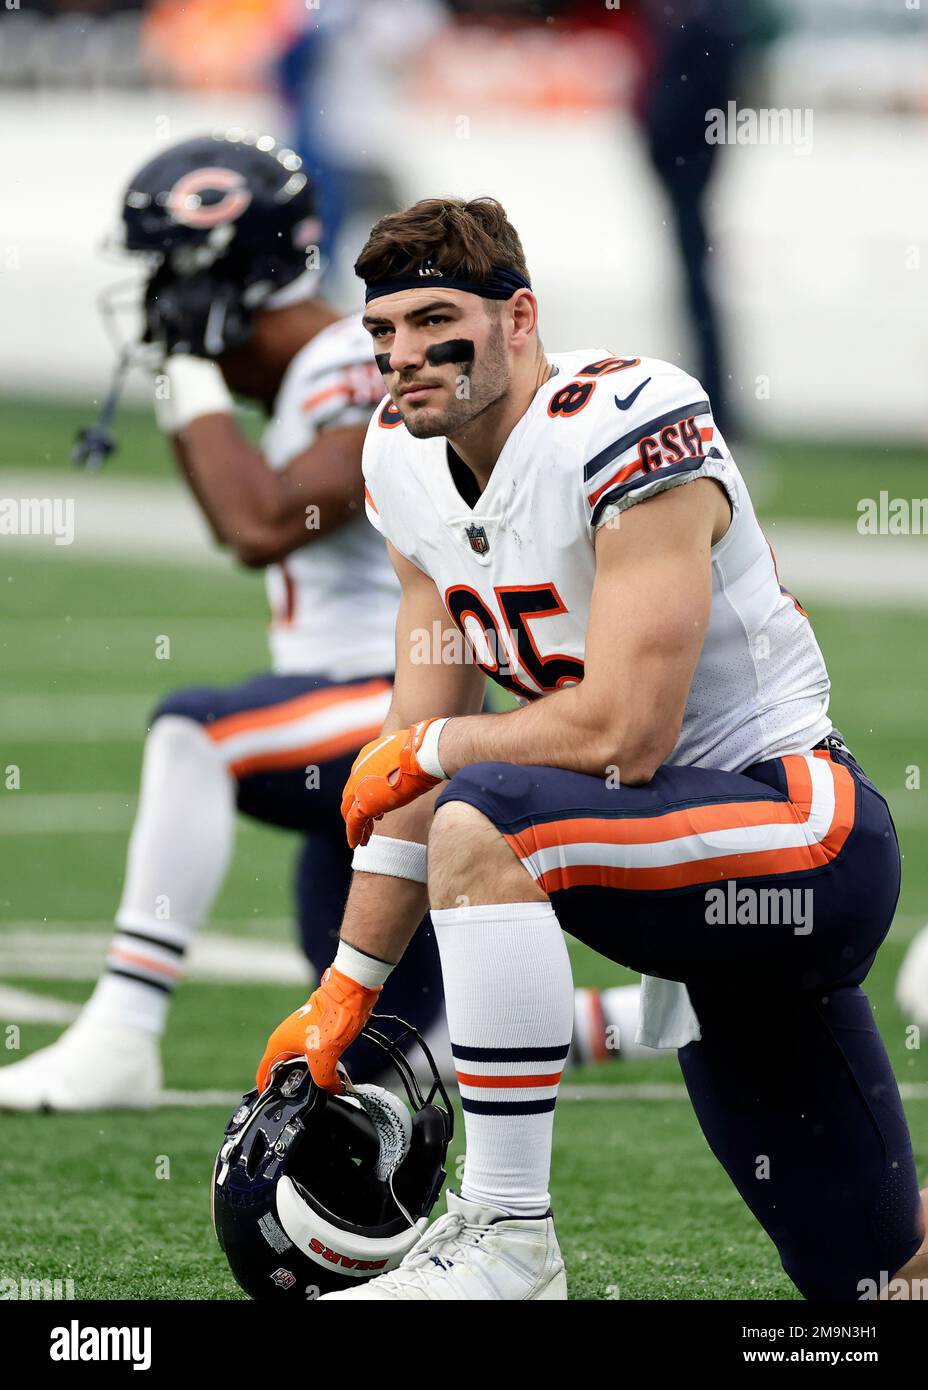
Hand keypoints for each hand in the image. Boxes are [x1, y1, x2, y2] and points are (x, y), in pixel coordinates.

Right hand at [255, 966, 381, 1094]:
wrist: (351, 993)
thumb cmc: (332, 1016)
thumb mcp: (324, 1057)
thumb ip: (323, 1080)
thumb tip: (331, 1088)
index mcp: (279, 1043)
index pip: (264, 1073)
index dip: (267, 1090)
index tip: (272, 1104)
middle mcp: (285, 1036)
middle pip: (282, 1069)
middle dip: (293, 1084)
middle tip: (303, 1099)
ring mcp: (299, 1032)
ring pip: (299, 1061)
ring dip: (309, 1074)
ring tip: (320, 1087)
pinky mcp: (314, 1030)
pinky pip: (311, 1053)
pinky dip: (319, 1063)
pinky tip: (331, 1071)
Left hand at [340, 718, 441, 848]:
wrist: (424, 753)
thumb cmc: (424, 752)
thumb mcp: (408, 755)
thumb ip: (402, 764)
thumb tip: (413, 767)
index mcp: (368, 756)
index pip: (360, 781)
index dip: (366, 797)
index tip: (378, 811)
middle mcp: (358, 769)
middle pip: (352, 797)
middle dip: (358, 813)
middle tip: (367, 827)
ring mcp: (359, 786)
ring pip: (351, 811)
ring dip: (357, 827)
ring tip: (364, 840)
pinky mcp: (364, 801)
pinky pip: (354, 822)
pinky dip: (354, 834)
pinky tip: (357, 844)